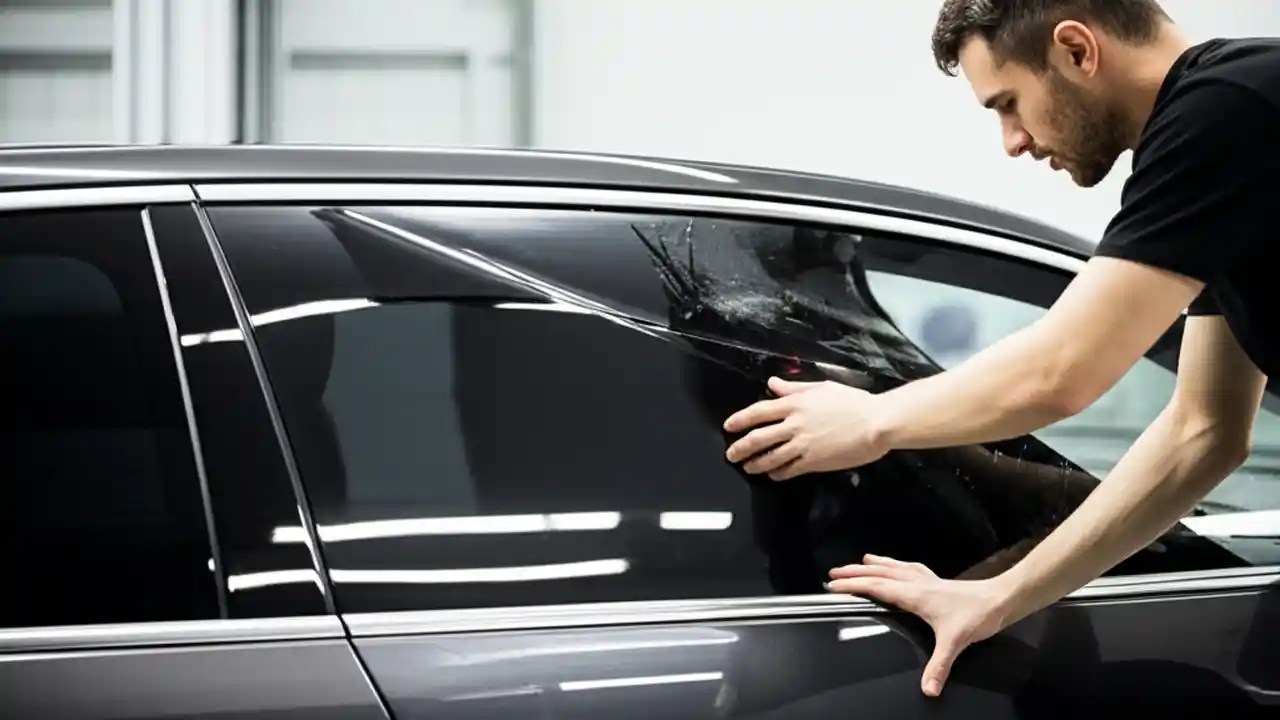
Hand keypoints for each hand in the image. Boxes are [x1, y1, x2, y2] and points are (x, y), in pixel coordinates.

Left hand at [723, 376, 889, 478]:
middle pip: (758, 438)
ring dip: (756, 464)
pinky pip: (789, 470)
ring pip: (770, 457)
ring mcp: (803, 445)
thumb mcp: (822, 387)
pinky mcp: (814, 462)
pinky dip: (778, 473)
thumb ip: (794, 388)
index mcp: (795, 404)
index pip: (758, 412)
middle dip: (740, 448)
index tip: (728, 426)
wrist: (877, 423)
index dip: (739, 419)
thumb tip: (772, 384)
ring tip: (748, 467)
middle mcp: (794, 425)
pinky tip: (773, 475)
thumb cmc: (853, 402)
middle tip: (730, 455)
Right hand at [826, 555, 1011, 696]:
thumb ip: (938, 666)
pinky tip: (900, 567)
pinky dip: (897, 565)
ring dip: (875, 564)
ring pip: (894, 567)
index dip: (853, 585)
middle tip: (834, 572)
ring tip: (861, 561)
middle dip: (854, 572)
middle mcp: (918, 583)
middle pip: (879, 573)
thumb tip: (927, 688)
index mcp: (915, 595)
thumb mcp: (954, 642)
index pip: (876, 587)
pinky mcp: (937, 582)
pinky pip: (910, 568)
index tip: (833, 584)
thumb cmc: (978, 614)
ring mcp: (928, 580)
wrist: (1000, 599)